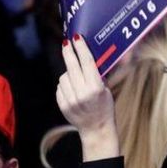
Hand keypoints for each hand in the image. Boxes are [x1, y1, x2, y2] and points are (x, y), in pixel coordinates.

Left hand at [57, 35, 118, 160]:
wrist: (96, 129)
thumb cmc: (105, 107)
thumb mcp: (106, 90)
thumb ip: (97, 74)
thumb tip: (88, 55)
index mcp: (96, 88)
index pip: (87, 62)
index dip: (81, 48)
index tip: (76, 37)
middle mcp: (82, 94)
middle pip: (71, 66)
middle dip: (68, 52)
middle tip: (66, 43)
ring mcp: (71, 100)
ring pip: (63, 76)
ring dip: (69, 73)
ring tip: (77, 79)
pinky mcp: (63, 105)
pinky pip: (60, 87)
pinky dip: (65, 85)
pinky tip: (73, 89)